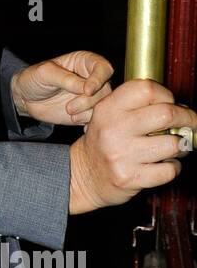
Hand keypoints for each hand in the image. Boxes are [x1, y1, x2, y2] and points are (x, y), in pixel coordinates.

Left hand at [11, 50, 113, 125]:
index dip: (98, 79)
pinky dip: (88, 121)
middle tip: (69, 107)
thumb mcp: (45, 73)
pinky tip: (75, 120)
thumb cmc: (33, 79)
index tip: (86, 91)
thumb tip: (85, 87)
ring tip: (69, 112)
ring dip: (87, 112)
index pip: (103, 68)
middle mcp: (91, 78)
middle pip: (105, 89)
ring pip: (102, 105)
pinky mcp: (86, 111)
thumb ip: (66, 79)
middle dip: (89, 101)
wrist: (25, 98)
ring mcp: (90, 96)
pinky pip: (96, 118)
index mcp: (84, 62)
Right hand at [68, 79, 196, 214]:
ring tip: (173, 147)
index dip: (166, 95)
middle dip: (187, 118)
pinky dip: (173, 167)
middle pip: (166, 113)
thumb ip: (137, 106)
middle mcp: (113, 129)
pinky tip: (163, 165)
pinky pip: (169, 170)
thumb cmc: (104, 142)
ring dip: (180, 146)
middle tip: (191, 123)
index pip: (147, 89)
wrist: (82, 175)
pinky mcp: (130, 178)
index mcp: (108, 108)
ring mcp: (121, 155)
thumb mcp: (109, 115)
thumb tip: (180, 107)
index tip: (172, 104)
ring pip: (173, 144)